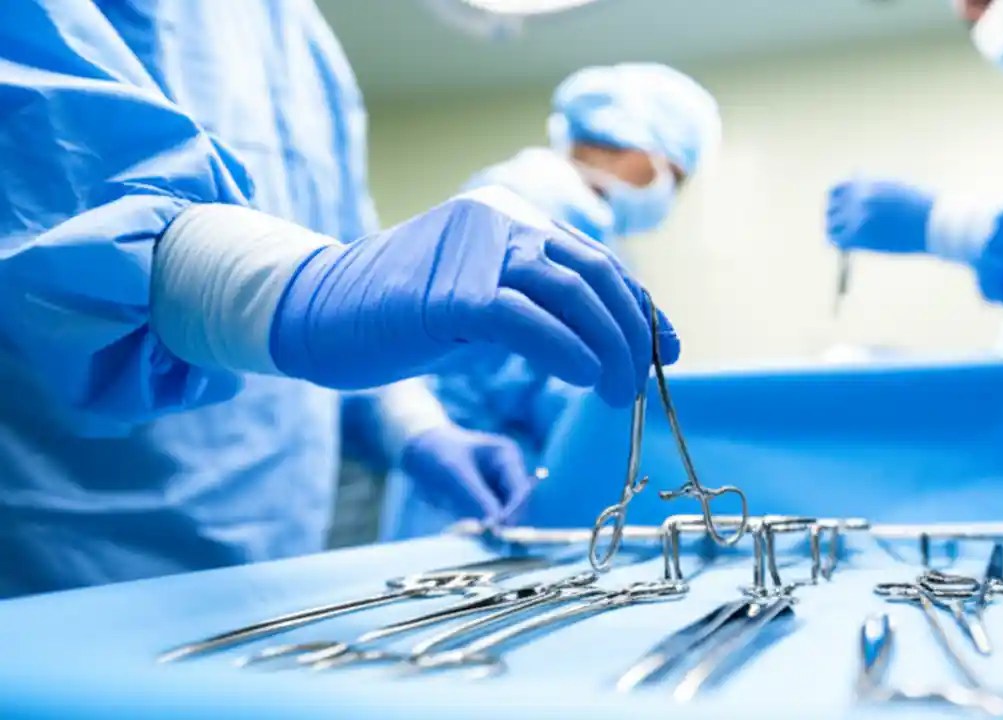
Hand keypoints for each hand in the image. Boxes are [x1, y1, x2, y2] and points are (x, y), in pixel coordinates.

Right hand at [270, 186, 678, 406]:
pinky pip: (527, 319)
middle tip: (638, 385)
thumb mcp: (481, 303)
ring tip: (616, 394)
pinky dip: (567, 351)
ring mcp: (474, 250)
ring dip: (610, 348)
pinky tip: (583, 380)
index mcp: (510, 218)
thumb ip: (536, 309)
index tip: (663, 351)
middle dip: (631, 333)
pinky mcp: (450, 292)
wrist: (315, 314)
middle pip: (595, 273)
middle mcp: (500, 220)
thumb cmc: (399, 317)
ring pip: (572, 291)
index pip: (596, 261)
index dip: (638, 308)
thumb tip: (605, 345)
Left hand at [400, 425, 533, 524]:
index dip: (512, 511)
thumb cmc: (437, 451)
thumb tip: (496, 524)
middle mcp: (507, 474)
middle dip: (500, 521)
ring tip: (465, 528)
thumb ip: (477, 497)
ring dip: (488, 525)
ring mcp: (496, 488)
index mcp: (507, 457)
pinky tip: (460, 527)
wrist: (418, 450)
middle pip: (515, 506)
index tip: (496, 530)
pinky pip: (486, 519)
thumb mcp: (455, 471)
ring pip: (501, 516)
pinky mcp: (483, 502)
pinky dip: (477, 526)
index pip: (520, 490)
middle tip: (481, 536)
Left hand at [825, 176, 933, 253]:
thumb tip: (853, 197)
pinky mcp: (860, 234)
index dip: (837, 201)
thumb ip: (871, 188)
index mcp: (865, 182)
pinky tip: (847, 244)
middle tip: (841, 225)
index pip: (836, 190)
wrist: (934, 221)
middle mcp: (857, 197)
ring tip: (844, 235)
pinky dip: (839, 242)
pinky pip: (838, 239)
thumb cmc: (920, 205)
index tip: (840, 209)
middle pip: (831, 208)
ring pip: (831, 225)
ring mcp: (856, 216)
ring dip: (836, 230)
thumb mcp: (894, 187)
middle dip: (836, 216)